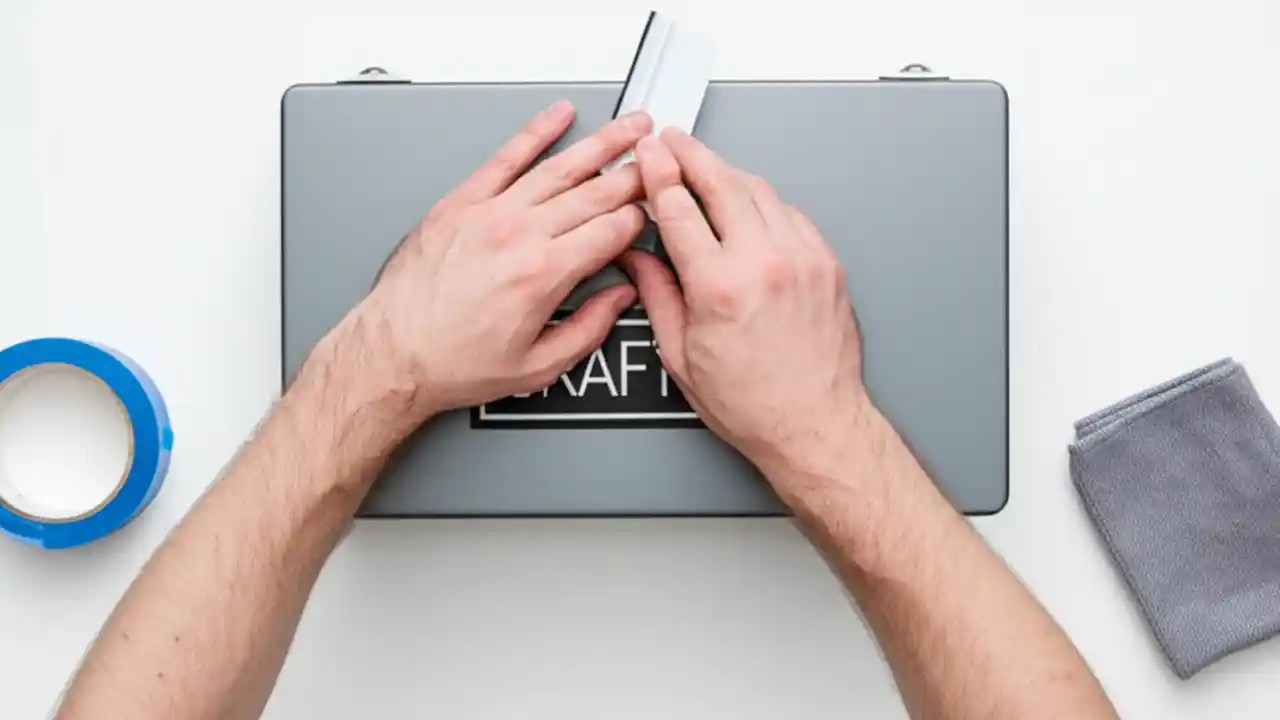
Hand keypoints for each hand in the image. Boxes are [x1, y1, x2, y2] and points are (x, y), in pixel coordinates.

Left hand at [324, 101, 651, 427]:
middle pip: (594, 193)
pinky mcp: (461, 203)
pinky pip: (506, 157)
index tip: (653, 214)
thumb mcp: (537, 367)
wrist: (393, 353)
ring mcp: (489, 213)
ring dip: (603, 143)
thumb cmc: (453, 362)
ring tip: (632, 127)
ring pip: (559, 167)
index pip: (611, 230)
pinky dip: (536, 133)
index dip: (640, 220)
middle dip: (636, 175)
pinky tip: (558, 117)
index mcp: (543, 275)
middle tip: (661, 161)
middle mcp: (518, 235)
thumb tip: (619, 299)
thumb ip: (588, 329)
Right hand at [618, 129, 868, 482]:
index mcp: (720, 287)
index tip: (649, 154)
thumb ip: (657, 294)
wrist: (813, 423)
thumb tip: (637, 258)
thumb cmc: (753, 403)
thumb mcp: (681, 354)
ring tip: (705, 168)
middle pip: (722, 183)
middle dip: (691, 154)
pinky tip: (748, 205)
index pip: (680, 208)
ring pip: (760, 191)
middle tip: (673, 140)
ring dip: (728, 172)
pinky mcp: (825, 264)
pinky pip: (791, 214)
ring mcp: (801, 259)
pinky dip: (764, 201)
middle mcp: (765, 264)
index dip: (659, 172)